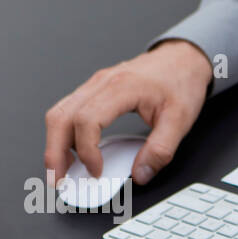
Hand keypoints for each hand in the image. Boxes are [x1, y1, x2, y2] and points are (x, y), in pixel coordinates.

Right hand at [43, 39, 212, 185]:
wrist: (182, 59)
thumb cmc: (180, 82)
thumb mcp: (180, 121)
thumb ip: (160, 150)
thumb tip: (140, 174)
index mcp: (121, 87)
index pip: (87, 120)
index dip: (87, 151)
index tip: (97, 172)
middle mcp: (101, 83)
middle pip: (61, 116)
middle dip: (55, 152)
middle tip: (58, 179)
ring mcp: (94, 85)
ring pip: (60, 112)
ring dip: (55, 143)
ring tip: (62, 170)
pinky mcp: (94, 90)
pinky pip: (69, 110)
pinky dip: (64, 133)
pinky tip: (72, 151)